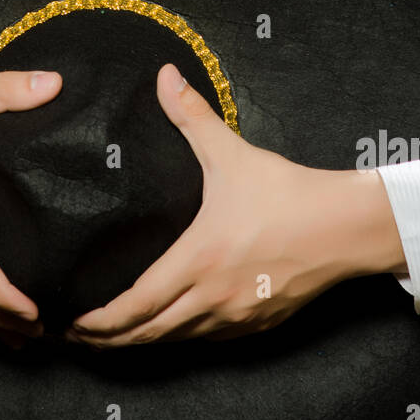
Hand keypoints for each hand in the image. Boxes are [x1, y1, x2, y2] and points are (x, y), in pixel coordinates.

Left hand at [66, 63, 406, 347]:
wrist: (346, 227)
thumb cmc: (288, 193)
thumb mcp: (232, 153)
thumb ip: (192, 115)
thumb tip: (163, 75)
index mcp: (198, 259)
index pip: (136, 304)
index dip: (101, 320)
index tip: (72, 322)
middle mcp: (212, 297)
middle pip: (149, 333)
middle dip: (109, 340)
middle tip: (77, 338)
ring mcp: (236, 315)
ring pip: (177, 341)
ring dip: (142, 343)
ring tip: (114, 341)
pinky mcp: (258, 323)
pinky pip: (209, 340)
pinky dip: (180, 339)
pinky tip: (169, 332)